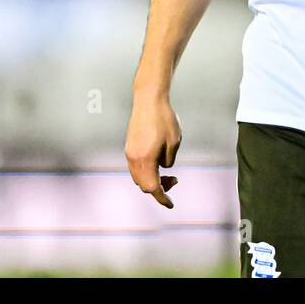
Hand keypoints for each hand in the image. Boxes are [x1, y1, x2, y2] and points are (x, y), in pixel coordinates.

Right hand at [125, 92, 181, 207]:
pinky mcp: (129, 146)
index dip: (162, 198)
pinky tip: (157, 164)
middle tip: (175, 180)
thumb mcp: (174, 142)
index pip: (152, 188)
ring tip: (168, 173)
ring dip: (151, 179)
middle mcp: (133, 159)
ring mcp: (129, 152)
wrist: (148, 99)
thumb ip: (168, 160)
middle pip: (143, 185)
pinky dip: (146, 171)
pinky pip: (136, 167)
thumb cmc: (164, 119)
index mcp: (145, 160)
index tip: (170, 204)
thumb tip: (163, 168)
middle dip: (158, 188)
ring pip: (138, 177)